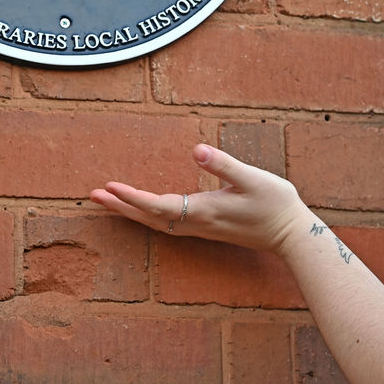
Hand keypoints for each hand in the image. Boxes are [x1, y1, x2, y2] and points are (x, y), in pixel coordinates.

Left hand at [90, 144, 311, 253]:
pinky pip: (166, 224)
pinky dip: (147, 216)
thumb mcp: (252, 178)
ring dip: (129, 212)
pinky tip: (142, 210)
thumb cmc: (274, 203)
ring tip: (107, 201)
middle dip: (120, 207)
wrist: (291, 234)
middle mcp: (196, 224)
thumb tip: (196, 149)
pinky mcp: (205, 228)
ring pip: (155, 223)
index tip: (109, 186)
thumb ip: (223, 164)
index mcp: (203, 211)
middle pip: (148, 218)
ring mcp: (200, 229)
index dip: (132, 196)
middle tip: (92, 195)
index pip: (158, 205)